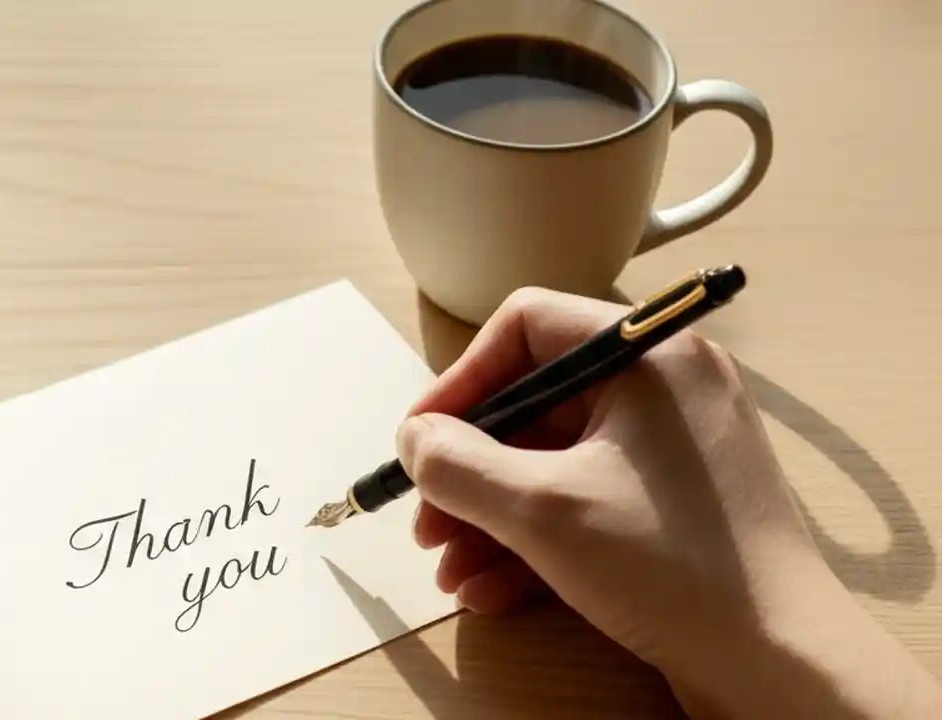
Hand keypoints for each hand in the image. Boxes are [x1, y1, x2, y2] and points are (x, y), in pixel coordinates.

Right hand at [398, 287, 941, 718]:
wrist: (781, 664)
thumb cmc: (672, 566)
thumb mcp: (542, 511)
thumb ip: (460, 465)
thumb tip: (415, 439)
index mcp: (646, 356)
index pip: (526, 327)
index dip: (459, 381)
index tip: (418, 441)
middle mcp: (664, 388)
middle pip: (534, 405)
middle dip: (469, 471)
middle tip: (426, 522)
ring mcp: (673, 449)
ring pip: (553, 462)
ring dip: (491, 517)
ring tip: (449, 571)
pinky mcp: (674, 504)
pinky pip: (586, 501)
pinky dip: (535, 540)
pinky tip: (488, 591)